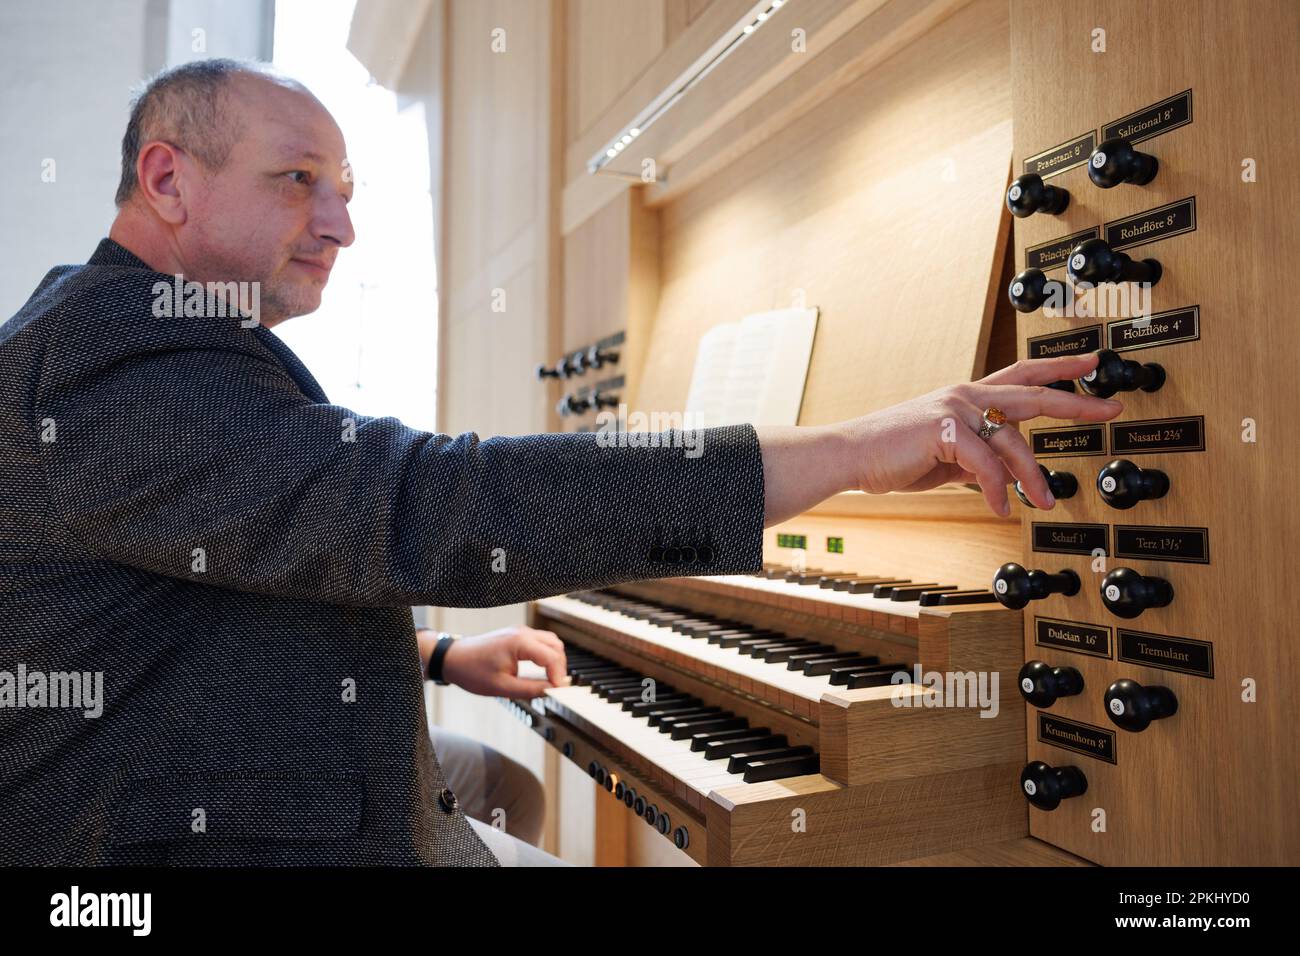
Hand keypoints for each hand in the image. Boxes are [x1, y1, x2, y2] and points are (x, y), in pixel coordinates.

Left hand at [428, 625, 569, 698]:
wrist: (453, 658)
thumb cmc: (471, 670)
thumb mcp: (502, 687)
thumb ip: (530, 689)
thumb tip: (550, 691)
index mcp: (519, 642)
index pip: (552, 657)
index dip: (559, 676)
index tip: (558, 691)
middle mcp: (522, 633)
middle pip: (556, 646)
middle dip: (560, 667)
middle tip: (555, 687)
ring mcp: (519, 632)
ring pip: (550, 642)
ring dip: (554, 660)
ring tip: (549, 680)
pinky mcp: (516, 636)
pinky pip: (540, 642)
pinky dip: (545, 655)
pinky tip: (540, 670)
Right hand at [844, 353, 1121, 514]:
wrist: (851, 457)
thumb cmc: (891, 458)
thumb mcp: (945, 458)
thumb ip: (977, 459)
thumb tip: (1005, 476)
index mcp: (966, 397)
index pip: (1021, 375)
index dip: (1058, 369)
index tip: (1091, 364)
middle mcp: (965, 395)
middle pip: (1033, 394)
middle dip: (1077, 401)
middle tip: (1112, 407)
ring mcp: (955, 408)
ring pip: (1013, 442)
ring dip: (1033, 478)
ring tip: (1045, 503)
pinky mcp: (946, 429)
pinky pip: (986, 466)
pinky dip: (996, 491)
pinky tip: (997, 509)